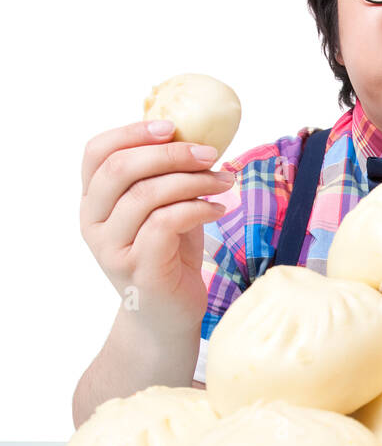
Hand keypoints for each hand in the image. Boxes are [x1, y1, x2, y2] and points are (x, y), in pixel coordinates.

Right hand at [80, 118, 235, 338]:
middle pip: (120, 169)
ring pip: (146, 194)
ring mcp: (112, 248)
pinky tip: (218, 209)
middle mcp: (93, 224)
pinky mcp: (138, 268)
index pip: (96, 153)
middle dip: (169, 153)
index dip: (131, 132)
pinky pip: (166, 222)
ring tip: (224, 180)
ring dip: (193, 180)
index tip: (172, 127)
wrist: (167, 318)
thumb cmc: (168, 257)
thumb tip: (193, 134)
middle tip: (209, 153)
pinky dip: (198, 208)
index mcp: (93, 202)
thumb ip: (163, 177)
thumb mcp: (162, 209)